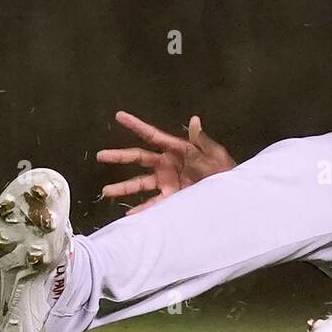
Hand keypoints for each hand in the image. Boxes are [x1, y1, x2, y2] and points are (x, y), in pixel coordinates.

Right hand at [96, 111, 236, 214]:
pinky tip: (129, 216)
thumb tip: (194, 119)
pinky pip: (152, 203)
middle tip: (100, 155)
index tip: (119, 115)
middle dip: (119, 157)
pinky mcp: (170, 197)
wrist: (231, 194)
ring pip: (139, 182)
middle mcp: (166, 164)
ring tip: (106, 191)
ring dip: (123, 187)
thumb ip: (202, 140)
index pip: (152, 135)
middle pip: (138, 158)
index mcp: (176, 149)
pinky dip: (141, 209)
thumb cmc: (224, 170)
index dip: (136, 125)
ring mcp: (166, 181)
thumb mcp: (215, 155)